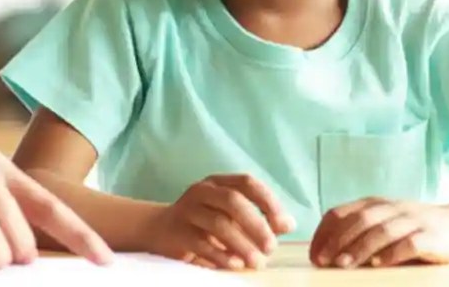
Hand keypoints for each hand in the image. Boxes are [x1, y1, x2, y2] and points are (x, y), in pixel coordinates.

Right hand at [143, 174, 295, 270]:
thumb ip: (258, 217)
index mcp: (219, 182)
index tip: (285, 225)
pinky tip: (234, 265)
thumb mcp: (230, 215)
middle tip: (271, 247)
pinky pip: (201, 243)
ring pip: (218, 223)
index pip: (247, 183)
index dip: (268, 202)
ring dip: (241, 244)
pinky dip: (220, 255)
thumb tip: (288, 224)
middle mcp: (202, 191)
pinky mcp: (177, 231)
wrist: (160, 229)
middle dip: (256, 225)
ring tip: (257, 262)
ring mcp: (187, 210)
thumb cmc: (204, 222)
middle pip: (233, 201)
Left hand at [310, 198, 448, 268]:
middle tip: (323, 260)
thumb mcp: (385, 221)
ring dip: (360, 248)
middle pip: (360, 220)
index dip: (324, 233)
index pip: (341, 212)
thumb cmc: (414, 228)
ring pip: (382, 231)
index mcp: (375, 203)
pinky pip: (410, 244)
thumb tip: (327, 252)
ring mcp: (414, 220)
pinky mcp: (432, 236)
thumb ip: (360, 230)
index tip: (314, 254)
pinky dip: (392, 253)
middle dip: (338, 240)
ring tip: (344, 264)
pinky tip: (380, 264)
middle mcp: (392, 208)